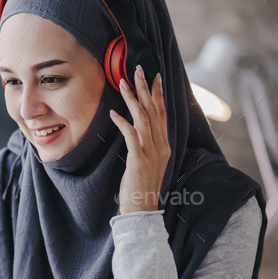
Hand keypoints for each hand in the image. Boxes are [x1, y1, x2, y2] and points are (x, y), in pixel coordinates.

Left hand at [109, 67, 170, 214]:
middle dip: (146, 87)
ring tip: (124, 82)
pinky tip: (113, 113)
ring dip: (133, 98)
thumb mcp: (149, 163)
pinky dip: (122, 122)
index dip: (158, 94)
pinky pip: (131, 135)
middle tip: (139, 69)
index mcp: (164, 145)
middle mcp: (160, 145)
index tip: (154, 77)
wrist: (143, 209)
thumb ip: (148, 146)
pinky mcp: (138, 159)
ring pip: (143, 118)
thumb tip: (139, 130)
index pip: (162, 114)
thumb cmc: (142, 187)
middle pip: (154, 110)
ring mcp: (151, 152)